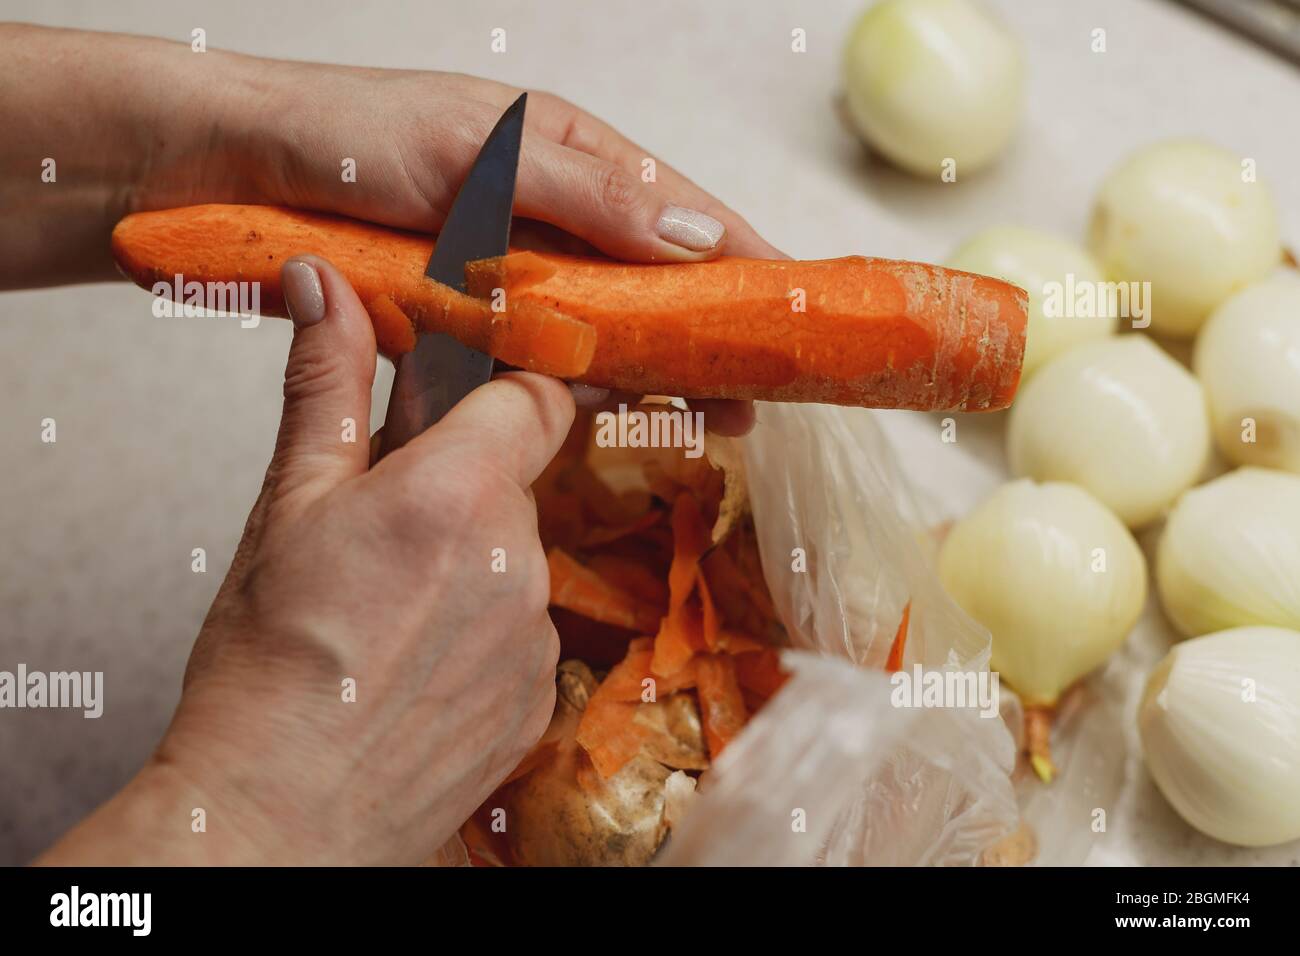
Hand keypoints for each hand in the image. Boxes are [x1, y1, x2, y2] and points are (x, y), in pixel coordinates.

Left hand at [1, 25, 773, 432]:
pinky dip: (575, 385)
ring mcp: (501, 265)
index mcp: (561, 151)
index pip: (675, 209)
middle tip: (759, 388)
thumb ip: (588, 193)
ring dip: (653, 369)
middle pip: (649, 279)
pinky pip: (535, 356)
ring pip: (600, 325)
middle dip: (707, 331)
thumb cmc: (343, 140)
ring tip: (709, 418)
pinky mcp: (459, 313)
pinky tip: (614, 418)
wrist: (219, 171)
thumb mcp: (477, 148)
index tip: (794, 305)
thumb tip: (699, 237)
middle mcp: (542, 210)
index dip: (739, 258)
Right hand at [38, 256, 571, 864]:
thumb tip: (323, 286)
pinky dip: (482, 636)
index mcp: (457, 492)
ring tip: (390, 615)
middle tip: (387, 534)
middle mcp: (518, 560)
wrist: (279, 810)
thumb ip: (326, 385)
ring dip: (470, 568)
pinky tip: (415, 665)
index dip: (509, 393)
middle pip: (519, 486)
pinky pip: (524, 635)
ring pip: (519, 563)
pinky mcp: (541, 698)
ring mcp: (538, 636)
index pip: (539, 397)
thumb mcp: (287, 504)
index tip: (473, 408)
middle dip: (464, 492)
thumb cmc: (268, 663)